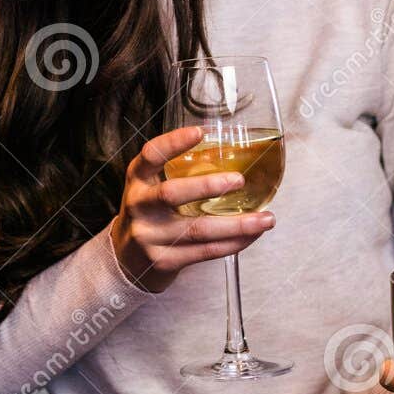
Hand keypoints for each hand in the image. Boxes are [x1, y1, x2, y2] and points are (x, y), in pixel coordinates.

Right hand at [110, 125, 274, 292]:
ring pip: (197, 230)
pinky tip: (251, 235)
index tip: (199, 132)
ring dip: (236, 224)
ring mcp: (149, 236)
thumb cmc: (151, 214)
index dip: (173, 142)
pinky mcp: (164, 260)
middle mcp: (139, 206)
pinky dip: (233, 243)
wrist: (127, 260)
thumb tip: (232, 152)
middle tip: (240, 180)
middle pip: (171, 193)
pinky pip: (205, 251)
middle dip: (207, 186)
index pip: (150, 156)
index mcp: (138, 180)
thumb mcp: (152, 187)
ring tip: (266, 219)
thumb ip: (178, 172)